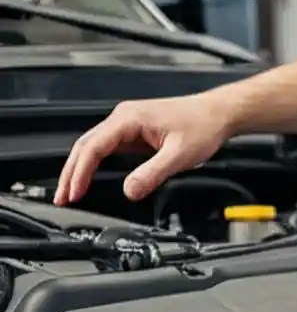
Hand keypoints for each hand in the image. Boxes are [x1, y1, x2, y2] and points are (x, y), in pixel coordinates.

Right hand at [55, 91, 239, 204]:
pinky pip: (106, 148)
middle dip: (71, 173)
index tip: (74, 193)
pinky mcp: (134, 132)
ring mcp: (128, 124)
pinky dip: (93, 164)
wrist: (219, 113)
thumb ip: (153, 174)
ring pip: (93, 146)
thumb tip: (129, 191)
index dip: (80, 172)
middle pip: (85, 145)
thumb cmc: (203, 125)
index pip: (93, 146)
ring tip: (69, 192)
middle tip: (62, 198)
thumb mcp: (179, 155)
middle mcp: (124, 117)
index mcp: (130, 118)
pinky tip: (88, 178)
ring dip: (79, 169)